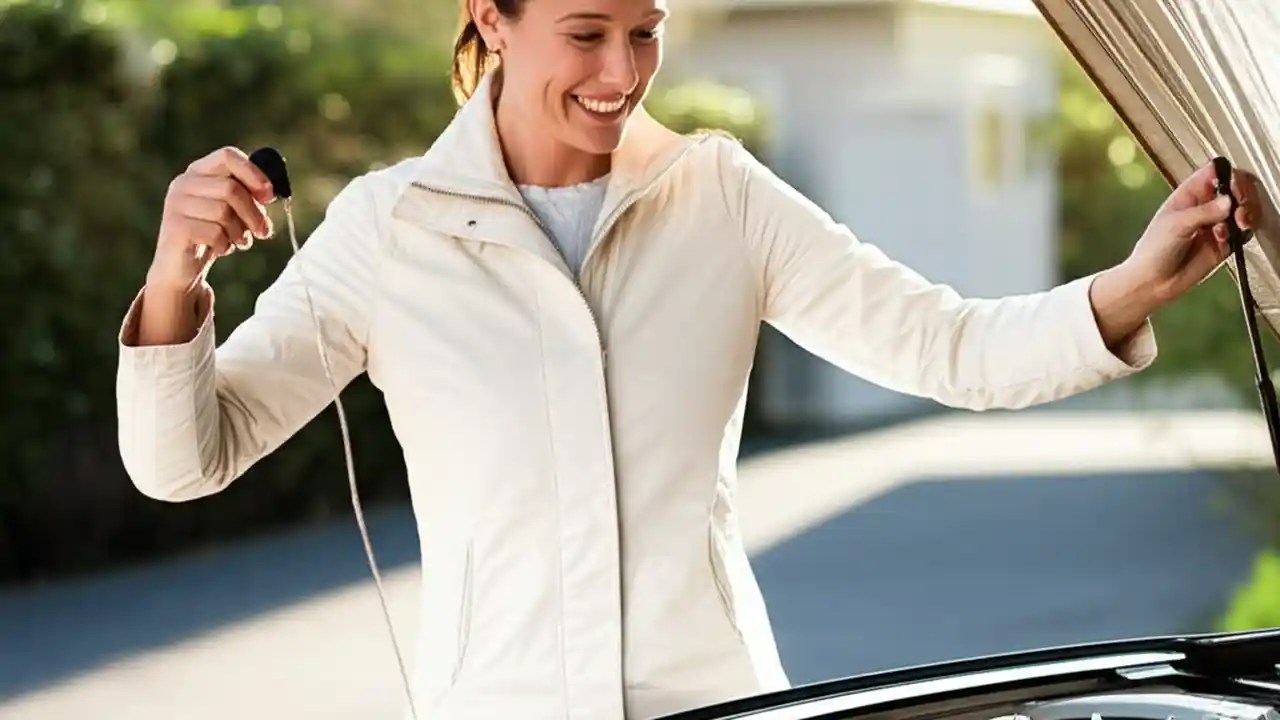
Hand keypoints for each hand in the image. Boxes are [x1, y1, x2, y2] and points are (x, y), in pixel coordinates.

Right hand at [147, 146, 275, 294]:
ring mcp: (176, 204)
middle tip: (264, 231)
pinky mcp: (176, 228)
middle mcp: (183, 183)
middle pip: (231, 188)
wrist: (183, 268)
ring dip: (240, 232)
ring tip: (239, 241)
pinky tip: (221, 249)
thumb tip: (269, 192)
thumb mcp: (234, 211)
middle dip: (254, 213)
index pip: (227, 156)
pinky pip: (214, 233)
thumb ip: (249, 196)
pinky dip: (226, 245)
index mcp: (199, 172)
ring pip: (223, 212)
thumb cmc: (214, 234)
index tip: (269, 196)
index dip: (253, 173)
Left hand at [1122, 159, 1261, 305]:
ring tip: (1237, 224)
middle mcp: (1206, 206)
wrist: (1154, 282)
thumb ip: (1203, 212)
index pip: (1217, 171)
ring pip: (1245, 209)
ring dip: (1246, 214)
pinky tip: (1226, 238)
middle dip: (1244, 195)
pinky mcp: (1225, 243)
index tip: (1233, 187)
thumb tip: (1229, 201)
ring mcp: (1217, 224)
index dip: (1229, 174)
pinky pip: (1244, 232)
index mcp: (1190, 193)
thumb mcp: (1175, 225)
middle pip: (1237, 188)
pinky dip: (1242, 232)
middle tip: (1238, 209)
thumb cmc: (1154, 250)